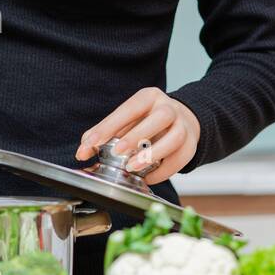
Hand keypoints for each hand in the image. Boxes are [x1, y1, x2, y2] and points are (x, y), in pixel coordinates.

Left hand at [75, 87, 200, 183]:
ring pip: (175, 137)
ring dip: (153, 154)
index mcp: (148, 97)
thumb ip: (104, 132)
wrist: (182, 119)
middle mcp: (168, 108)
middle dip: (136, 136)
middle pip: (160, 118)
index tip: (90, 144)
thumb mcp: (127, 119)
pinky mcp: (192, 144)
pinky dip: (164, 171)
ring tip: (133, 167)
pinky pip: (181, 158)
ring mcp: (183, 125)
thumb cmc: (148, 120)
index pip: (129, 109)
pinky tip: (148, 177)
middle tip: (117, 152)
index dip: (109, 126)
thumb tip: (83, 151)